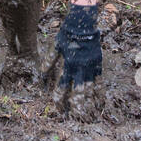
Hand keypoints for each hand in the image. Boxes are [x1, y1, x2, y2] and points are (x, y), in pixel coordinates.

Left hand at [49, 3, 102, 118]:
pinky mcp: (98, 65)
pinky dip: (99, 93)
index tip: (57, 107)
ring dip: (89, 103)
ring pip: (91, 89)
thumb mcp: (54, 46)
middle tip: (75, 117)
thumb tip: (41, 73)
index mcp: (68, 65)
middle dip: (76, 105)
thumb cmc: (67, 34)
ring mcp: (91, 67)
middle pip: (78, 91)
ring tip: (88, 115)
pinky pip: (100, 82)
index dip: (59, 97)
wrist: (83, 24)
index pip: (62, 86)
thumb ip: (49, 61)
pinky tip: (100, 103)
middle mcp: (80, 68)